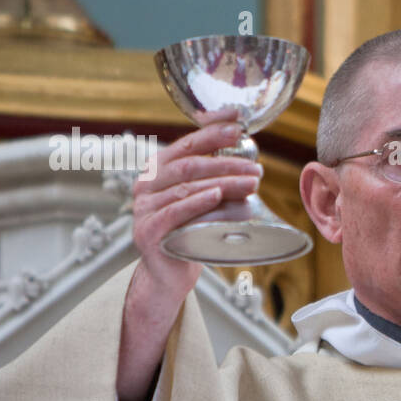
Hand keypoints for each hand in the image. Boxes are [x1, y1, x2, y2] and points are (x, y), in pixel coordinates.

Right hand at [130, 112, 259, 298]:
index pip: (187, 145)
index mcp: (158, 170)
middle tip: (256, 169)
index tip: (239, 127)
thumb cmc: (190, 232)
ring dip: (223, 184)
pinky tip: (217, 196)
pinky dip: (198, 202)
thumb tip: (249, 161)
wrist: (170, 273)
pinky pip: (175, 212)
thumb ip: (215, 179)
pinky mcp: (148, 231)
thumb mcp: (201, 200)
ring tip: (251, 184)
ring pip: (187, 189)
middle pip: (190, 167)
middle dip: (226, 164)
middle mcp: (146, 184)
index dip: (212, 134)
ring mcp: (144, 208)